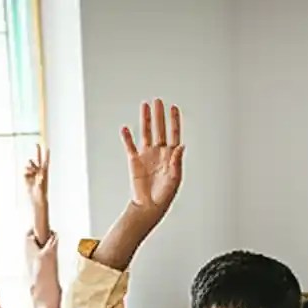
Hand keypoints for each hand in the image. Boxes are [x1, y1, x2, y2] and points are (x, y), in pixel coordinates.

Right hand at [23, 144, 49, 207]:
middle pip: (38, 159)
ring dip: (29, 166)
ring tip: (31, 171)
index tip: (48, 148)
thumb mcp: (41, 186)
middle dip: (37, 151)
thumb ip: (41, 178)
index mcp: (45, 172)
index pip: (46, 161)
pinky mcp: (27, 176)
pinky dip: (25, 173)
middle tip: (37, 144)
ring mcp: (33, 173)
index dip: (47, 155)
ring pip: (29, 164)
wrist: (36, 198)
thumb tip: (40, 174)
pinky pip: (24, 171)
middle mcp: (39, 171)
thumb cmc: (41, 193)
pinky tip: (28, 177)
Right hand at [119, 98, 183, 216]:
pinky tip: (125, 128)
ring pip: (146, 133)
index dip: (174, 121)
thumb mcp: (174, 179)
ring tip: (144, 106)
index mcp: (171, 156)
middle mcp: (159, 152)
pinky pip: (130, 146)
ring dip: (145, 120)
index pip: (173, 134)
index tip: (173, 108)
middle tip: (158, 101)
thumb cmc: (164, 195)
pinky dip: (127, 137)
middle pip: (159, 129)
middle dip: (159, 115)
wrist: (148, 206)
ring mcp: (146, 155)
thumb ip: (177, 162)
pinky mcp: (134, 161)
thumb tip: (181, 146)